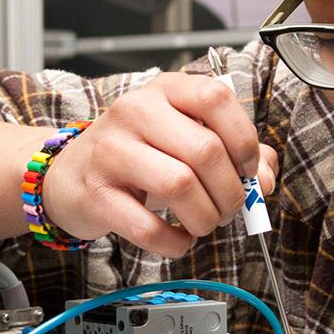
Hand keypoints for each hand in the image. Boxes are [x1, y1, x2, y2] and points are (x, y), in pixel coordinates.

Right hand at [40, 73, 278, 258]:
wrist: (68, 174)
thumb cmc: (136, 154)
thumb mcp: (182, 138)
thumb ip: (232, 153)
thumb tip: (265, 181)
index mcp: (165, 90)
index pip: (216, 98)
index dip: (243, 139)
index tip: (247, 169)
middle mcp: (136, 112)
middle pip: (205, 151)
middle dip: (230, 192)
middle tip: (230, 209)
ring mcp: (112, 151)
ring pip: (180, 186)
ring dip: (206, 218)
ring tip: (205, 224)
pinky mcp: (97, 194)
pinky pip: (148, 227)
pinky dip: (175, 243)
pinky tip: (179, 239)